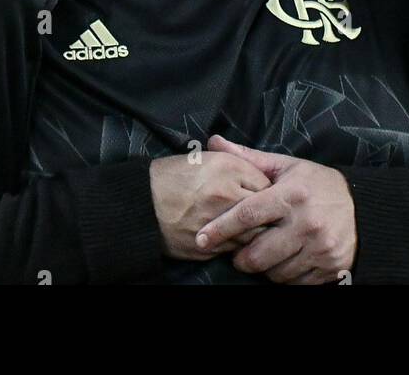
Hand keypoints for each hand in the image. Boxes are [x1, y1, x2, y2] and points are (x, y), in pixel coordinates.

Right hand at [149, 150, 270, 260]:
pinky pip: (233, 249)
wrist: (142, 201)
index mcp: (227, 168)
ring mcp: (217, 223)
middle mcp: (225, 195)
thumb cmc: (173, 175)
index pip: (266, 184)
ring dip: (252, 233)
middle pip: (263, 212)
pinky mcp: (207, 246)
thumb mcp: (206, 158)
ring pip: (252, 235)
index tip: (262, 195)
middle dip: (265, 215)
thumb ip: (236, 164)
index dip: (266, 191)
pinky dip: (235, 245)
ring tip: (249, 229)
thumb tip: (262, 178)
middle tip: (264, 216)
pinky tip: (229, 237)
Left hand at [195, 135, 357, 283]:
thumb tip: (214, 141)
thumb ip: (249, 158)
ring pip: (275, 273)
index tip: (202, 238)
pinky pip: (295, 283)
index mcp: (292, 194)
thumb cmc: (316, 185)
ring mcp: (319, 248)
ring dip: (264, 268)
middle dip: (241, 258)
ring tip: (266, 253)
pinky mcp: (329, 268)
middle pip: (258, 255)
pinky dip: (285, 276)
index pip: (247, 215)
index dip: (221, 229)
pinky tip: (286, 261)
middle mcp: (306, 222)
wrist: (363, 209)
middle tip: (238, 252)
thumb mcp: (286, 167)